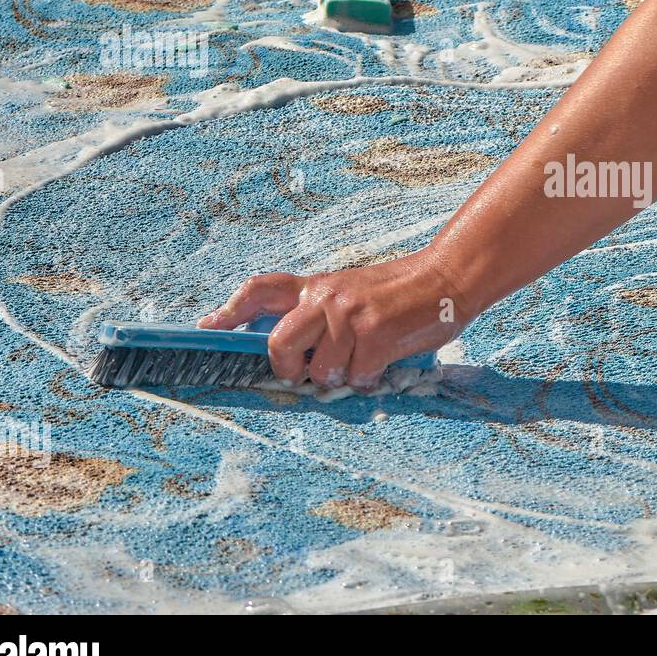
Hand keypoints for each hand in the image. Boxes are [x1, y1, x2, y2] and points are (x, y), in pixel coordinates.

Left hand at [198, 248, 471, 390]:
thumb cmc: (403, 292)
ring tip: (367, 357)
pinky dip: (371, 378)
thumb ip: (323, 314)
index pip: (261, 289)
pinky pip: (358, 377)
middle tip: (309, 371)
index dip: (230, 310)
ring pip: (321, 371)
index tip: (208, 327)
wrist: (448, 277)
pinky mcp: (374, 335)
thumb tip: (295, 352)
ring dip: (343, 376)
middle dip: (290, 368)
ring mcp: (349, 316)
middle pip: (278, 344)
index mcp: (317, 286)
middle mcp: (326, 298)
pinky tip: (385, 360)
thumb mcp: (354, 291)